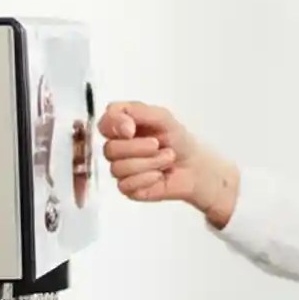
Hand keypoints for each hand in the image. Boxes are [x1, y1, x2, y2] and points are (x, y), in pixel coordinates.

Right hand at [98, 102, 240, 228]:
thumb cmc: (178, 141)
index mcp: (122, 127)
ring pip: (118, 168)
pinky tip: (159, 175)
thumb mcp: (162, 117)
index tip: (131, 129)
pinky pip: (126, 185)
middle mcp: (118, 148)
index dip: (114, 126)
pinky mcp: (128, 188)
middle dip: (139, 148)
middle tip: (159, 145)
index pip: (104, 123)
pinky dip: (147, 178)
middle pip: (110, 149)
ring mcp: (121, 169)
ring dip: (149, 163)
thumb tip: (122, 124)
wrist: (194, 167)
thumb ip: (139, 111)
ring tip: (165, 159)